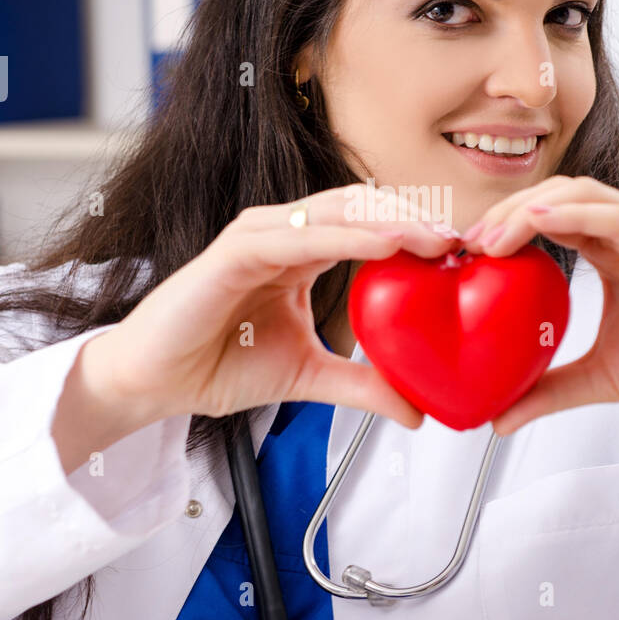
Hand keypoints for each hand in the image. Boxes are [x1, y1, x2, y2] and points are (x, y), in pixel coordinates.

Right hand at [87, 185, 459, 430]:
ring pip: (336, 211)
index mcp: (302, 252)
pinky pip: (300, 238)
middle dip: (415, 217)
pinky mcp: (234, 251)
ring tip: (437, 238)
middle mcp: (283, 235)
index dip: (416, 231)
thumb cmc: (218, 365)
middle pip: (361, 206)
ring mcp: (258, 237)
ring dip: (391, 220)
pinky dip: (347, 237)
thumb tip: (419, 413)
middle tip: (464, 240)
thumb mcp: (309, 377)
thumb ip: (362, 385)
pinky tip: (385, 244)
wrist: (153, 382)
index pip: (369, 225)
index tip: (464, 252)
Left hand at [462, 176, 618, 461]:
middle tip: (467, 242)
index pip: (550, 216)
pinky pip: (618, 217)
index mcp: (615, 248)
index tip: (464, 252)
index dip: (506, 224)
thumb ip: (550, 390)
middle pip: (558, 196)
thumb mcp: (601, 378)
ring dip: (529, 208)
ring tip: (490, 235)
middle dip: (508, 211)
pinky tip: (537, 222)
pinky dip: (573, 214)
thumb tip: (497, 420)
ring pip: (582, 196)